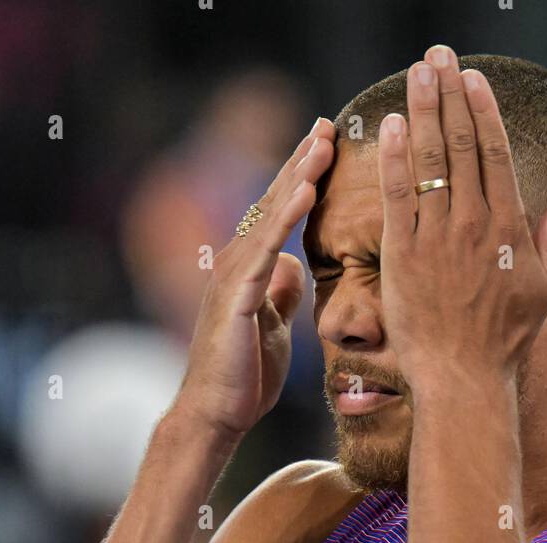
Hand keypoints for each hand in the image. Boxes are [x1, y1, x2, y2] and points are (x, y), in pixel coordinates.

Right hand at [175, 119, 335, 436]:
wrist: (217, 415)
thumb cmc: (245, 377)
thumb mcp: (275, 327)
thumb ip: (281, 291)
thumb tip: (294, 264)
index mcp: (249, 268)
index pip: (279, 212)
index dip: (302, 177)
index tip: (328, 144)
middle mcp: (237, 263)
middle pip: (274, 200)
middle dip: (302, 161)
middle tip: (328, 123)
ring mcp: (233, 276)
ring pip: (270, 215)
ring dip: (298, 175)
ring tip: (324, 142)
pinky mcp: (237, 296)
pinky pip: (266, 248)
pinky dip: (287, 217)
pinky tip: (307, 190)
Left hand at [377, 47, 546, 393]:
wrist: (463, 379)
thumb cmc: (504, 338)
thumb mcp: (543, 286)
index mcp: (509, 228)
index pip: (494, 154)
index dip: (482, 110)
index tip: (472, 78)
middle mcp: (473, 225)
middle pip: (462, 145)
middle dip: (449, 94)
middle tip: (438, 55)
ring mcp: (436, 239)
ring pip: (430, 161)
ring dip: (422, 111)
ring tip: (416, 73)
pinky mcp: (402, 257)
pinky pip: (397, 196)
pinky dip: (394, 159)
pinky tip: (390, 126)